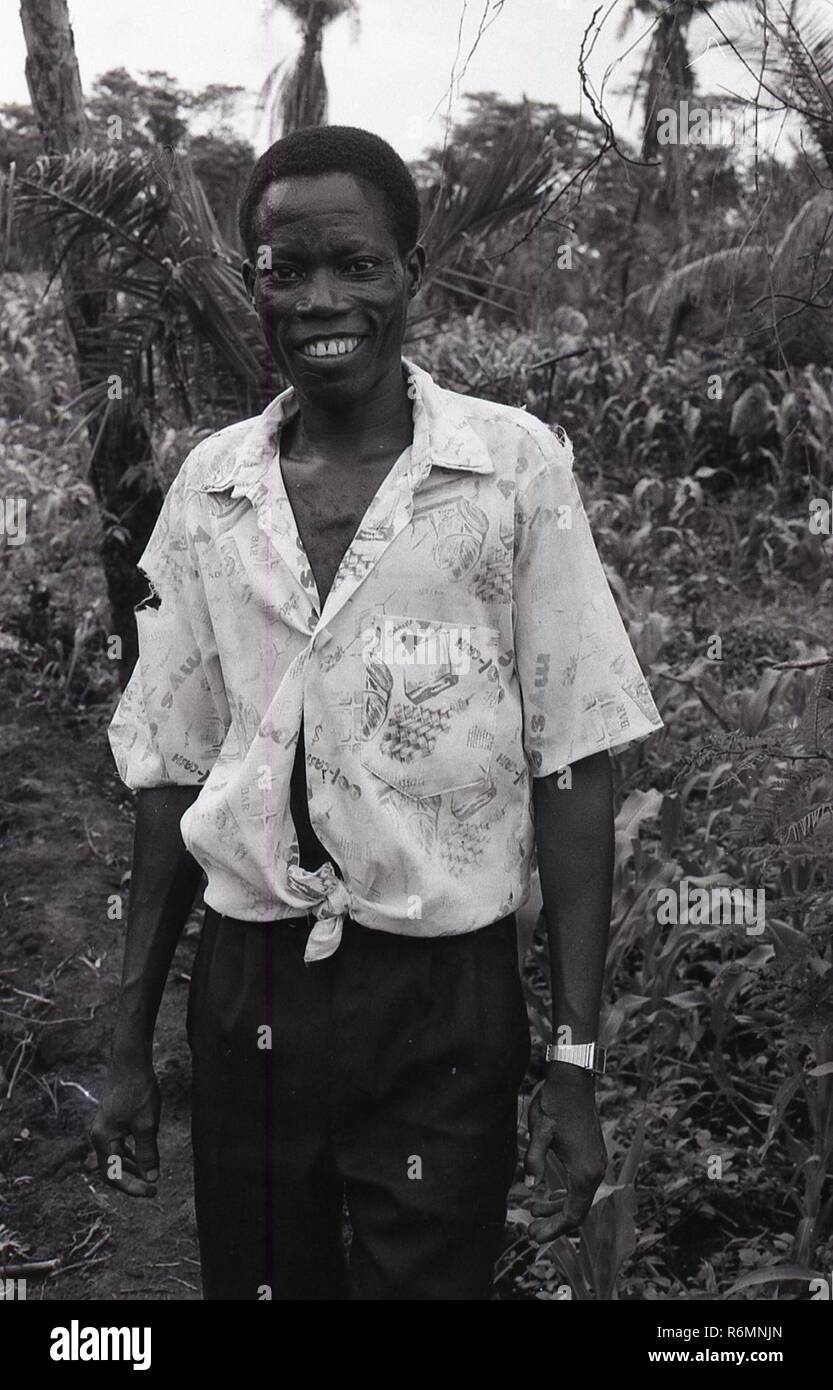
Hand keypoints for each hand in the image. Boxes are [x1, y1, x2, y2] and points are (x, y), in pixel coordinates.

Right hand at [90, 1057, 160, 1197]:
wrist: (131, 1061)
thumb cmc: (138, 1090)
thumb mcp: (147, 1124)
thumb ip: (148, 1153)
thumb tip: (151, 1179)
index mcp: (103, 1139)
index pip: (113, 1175)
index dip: (131, 1188)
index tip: (152, 1192)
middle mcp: (99, 1135)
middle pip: (112, 1168)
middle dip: (132, 1180)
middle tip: (154, 1188)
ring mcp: (104, 1128)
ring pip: (116, 1157)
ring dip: (132, 1169)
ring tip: (150, 1176)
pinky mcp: (112, 1121)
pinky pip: (119, 1145)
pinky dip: (131, 1154)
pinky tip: (144, 1157)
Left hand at [523, 1064, 605, 1241]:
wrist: (575, 1080)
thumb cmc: (556, 1104)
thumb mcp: (539, 1132)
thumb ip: (533, 1161)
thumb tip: (528, 1188)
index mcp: (584, 1171)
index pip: (572, 1214)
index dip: (553, 1229)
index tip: (533, 1235)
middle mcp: (596, 1170)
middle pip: (578, 1210)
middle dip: (555, 1223)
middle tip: (531, 1230)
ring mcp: (597, 1161)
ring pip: (580, 1197)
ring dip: (558, 1206)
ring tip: (533, 1207)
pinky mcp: (593, 1153)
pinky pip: (582, 1184)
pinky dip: (566, 1193)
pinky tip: (548, 1191)